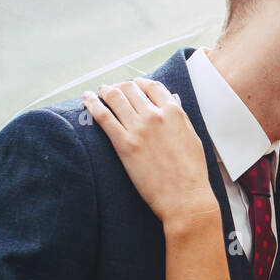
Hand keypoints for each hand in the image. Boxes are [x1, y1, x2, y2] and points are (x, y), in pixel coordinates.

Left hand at [82, 79, 216, 226]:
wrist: (184, 197)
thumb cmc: (191, 173)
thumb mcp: (192, 137)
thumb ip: (180, 119)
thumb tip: (171, 105)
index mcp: (174, 112)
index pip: (153, 86)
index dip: (140, 82)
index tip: (134, 84)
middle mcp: (155, 115)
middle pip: (131, 89)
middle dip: (120, 86)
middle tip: (113, 89)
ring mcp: (138, 128)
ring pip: (115, 98)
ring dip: (105, 91)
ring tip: (99, 92)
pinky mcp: (124, 144)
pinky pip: (103, 117)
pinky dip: (93, 105)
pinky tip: (87, 100)